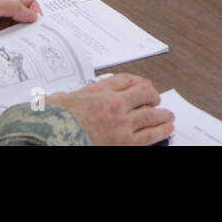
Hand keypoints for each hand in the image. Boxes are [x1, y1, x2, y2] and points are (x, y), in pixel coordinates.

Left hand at [0, 0, 40, 52]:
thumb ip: (12, 6)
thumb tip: (32, 15)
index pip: (27, 2)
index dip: (36, 11)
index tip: (41, 24)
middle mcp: (0, 14)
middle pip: (23, 20)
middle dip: (32, 28)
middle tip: (41, 39)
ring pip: (16, 35)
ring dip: (22, 41)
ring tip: (29, 49)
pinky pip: (5, 46)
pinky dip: (11, 50)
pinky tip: (14, 55)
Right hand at [47, 73, 174, 144]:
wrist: (52, 137)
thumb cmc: (52, 121)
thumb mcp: (56, 102)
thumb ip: (61, 98)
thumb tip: (57, 98)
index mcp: (97, 91)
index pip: (125, 79)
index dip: (137, 82)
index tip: (141, 85)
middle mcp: (113, 103)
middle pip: (143, 92)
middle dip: (153, 96)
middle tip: (156, 99)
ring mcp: (121, 123)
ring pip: (151, 114)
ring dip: (163, 114)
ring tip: (169, 115)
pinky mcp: (126, 142)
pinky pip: (150, 134)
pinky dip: (162, 130)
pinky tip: (168, 128)